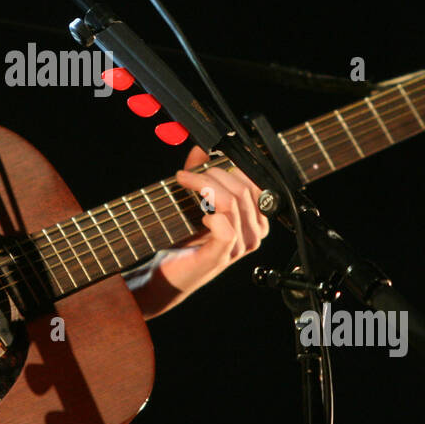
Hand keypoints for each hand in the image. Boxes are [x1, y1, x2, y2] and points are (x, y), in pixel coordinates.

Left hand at [159, 145, 270, 296]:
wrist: (169, 275)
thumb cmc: (186, 240)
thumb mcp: (196, 200)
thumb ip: (202, 173)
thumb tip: (202, 148)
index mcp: (256, 219)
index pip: (254, 182)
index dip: (230, 166)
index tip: (206, 162)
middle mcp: (254, 234)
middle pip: (242, 190)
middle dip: (212, 174)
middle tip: (188, 174)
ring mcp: (239, 248)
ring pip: (232, 203)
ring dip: (204, 186)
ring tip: (184, 183)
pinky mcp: (220, 256)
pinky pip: (226, 228)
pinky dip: (211, 215)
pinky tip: (200, 216)